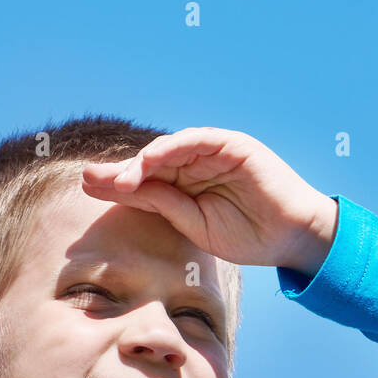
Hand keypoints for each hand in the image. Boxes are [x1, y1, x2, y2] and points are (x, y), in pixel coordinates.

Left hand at [80, 126, 338, 277]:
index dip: (117, 184)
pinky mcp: (232, 145)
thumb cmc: (247, 235)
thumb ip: (165, 205)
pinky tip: (149, 161)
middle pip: (149, 162)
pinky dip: (172, 148)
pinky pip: (196, 140)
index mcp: (186, 185)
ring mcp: (213, 152)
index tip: (89, 189)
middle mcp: (195, 164)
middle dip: (118, 171)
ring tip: (116, 179)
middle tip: (87, 178)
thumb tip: (126, 191)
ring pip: (168, 149)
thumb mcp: (195, 226)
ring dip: (140, 162)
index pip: (145, 180)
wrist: (290, 237)